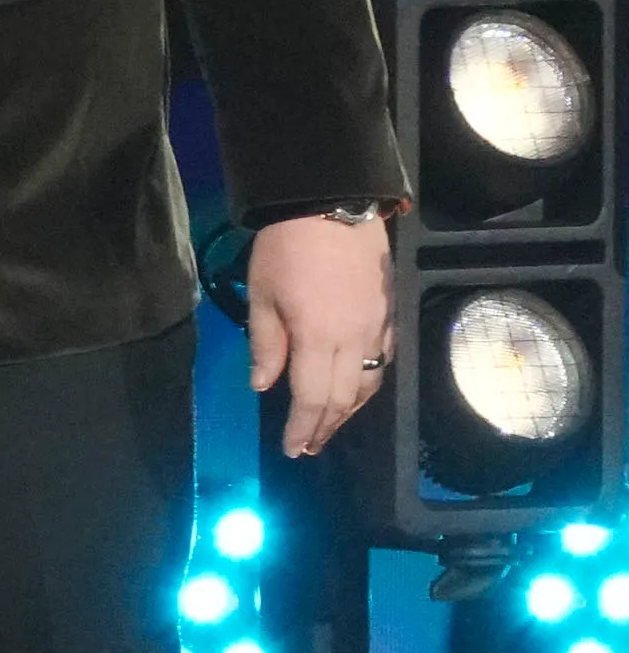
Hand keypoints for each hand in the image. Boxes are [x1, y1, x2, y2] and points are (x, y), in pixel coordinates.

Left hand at [247, 213, 394, 458]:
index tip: (293, 449)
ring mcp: (377, 326)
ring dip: (350, 410)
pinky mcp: (389, 311)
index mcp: (319, 339)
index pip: (313, 399)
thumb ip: (266, 345)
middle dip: (326, 427)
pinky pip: (384, 358)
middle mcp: (355, 340)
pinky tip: (358, 386)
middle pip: (344, 398)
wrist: (333, 203)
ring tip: (330, 424)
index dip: (303, 428)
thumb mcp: (262, 295)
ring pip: (369, 382)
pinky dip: (369, 381)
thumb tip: (264, 386)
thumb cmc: (287, 247)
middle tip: (309, 446)